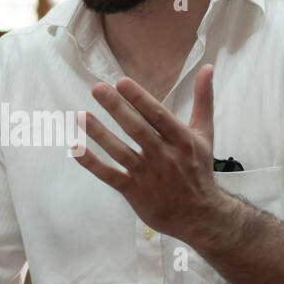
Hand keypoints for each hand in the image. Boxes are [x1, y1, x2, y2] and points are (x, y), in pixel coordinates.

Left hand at [72, 63, 219, 239]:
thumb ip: (203, 100)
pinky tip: (76, 148)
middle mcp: (165, 156)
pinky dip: (92, 164)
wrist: (200, 216)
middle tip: (97, 89)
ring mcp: (149, 175)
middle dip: (117, 108)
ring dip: (100, 134)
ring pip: (121, 152)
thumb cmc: (199, 170)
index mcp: (182, 140)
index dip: (140, 99)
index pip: (159, 115)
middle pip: (138, 130)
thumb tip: (207, 67)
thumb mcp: (205, 134)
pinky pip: (110, 176)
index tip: (122, 82)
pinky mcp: (135, 192)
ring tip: (81, 116)